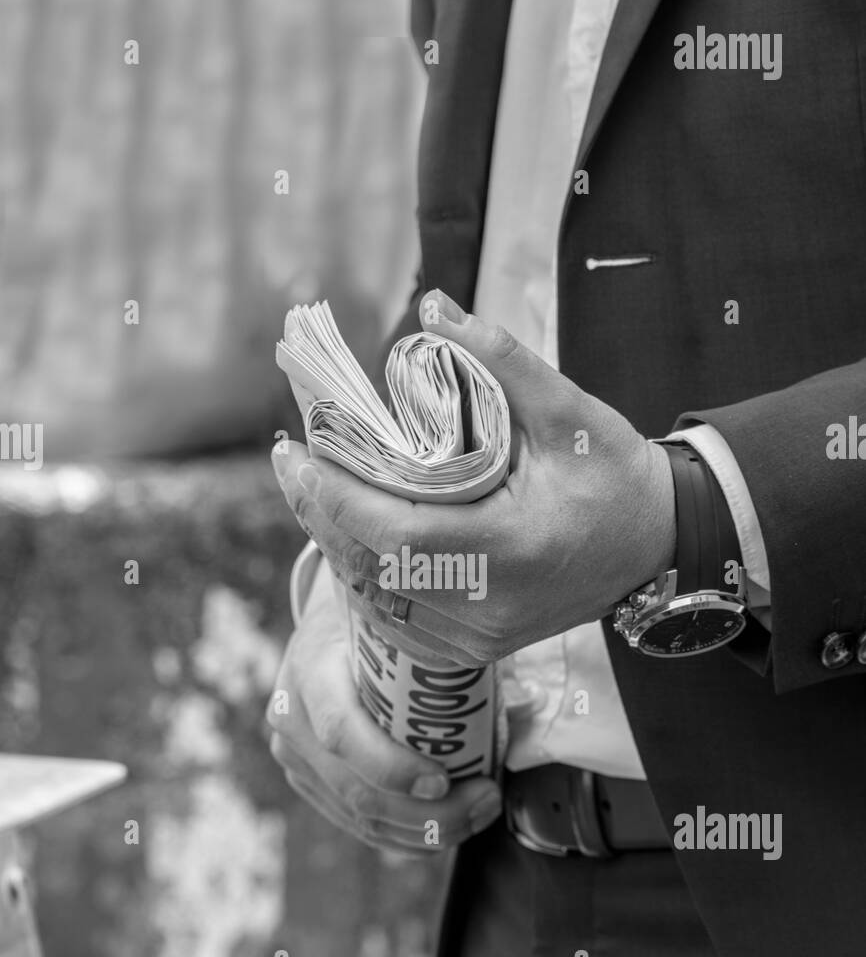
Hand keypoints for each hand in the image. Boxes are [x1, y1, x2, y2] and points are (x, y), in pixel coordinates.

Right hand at [266, 560, 502, 854]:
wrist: (327, 624)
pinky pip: (358, 823)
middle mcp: (292, 720)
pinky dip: (406, 836)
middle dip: (429, 811)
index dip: (392, 767)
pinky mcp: (309, 782)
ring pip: (361, 817)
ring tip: (481, 813)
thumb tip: (531, 704)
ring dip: (428, 830)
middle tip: (487, 798)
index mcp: (310, 670)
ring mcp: (295, 758)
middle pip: (358, 790)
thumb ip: (454, 656)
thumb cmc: (374, 622)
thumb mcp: (401, 622)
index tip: (445, 779)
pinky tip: (449, 831)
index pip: (342, 732)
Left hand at [272, 289, 675, 666]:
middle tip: (289, 462)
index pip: (400, 533)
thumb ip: (501, 360)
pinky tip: (346, 541)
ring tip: (310, 490)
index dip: (341, 497)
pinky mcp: (475, 648)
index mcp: (515, 549)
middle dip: (321, 513)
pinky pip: (398, 623)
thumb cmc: (616, 476)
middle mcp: (491, 606)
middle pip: (375, 569)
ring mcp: (481, 636)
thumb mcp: (570, 411)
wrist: (657, 544)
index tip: (301, 453)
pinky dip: (365, 581)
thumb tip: (435, 308)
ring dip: (337, 546)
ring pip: (379, 600)